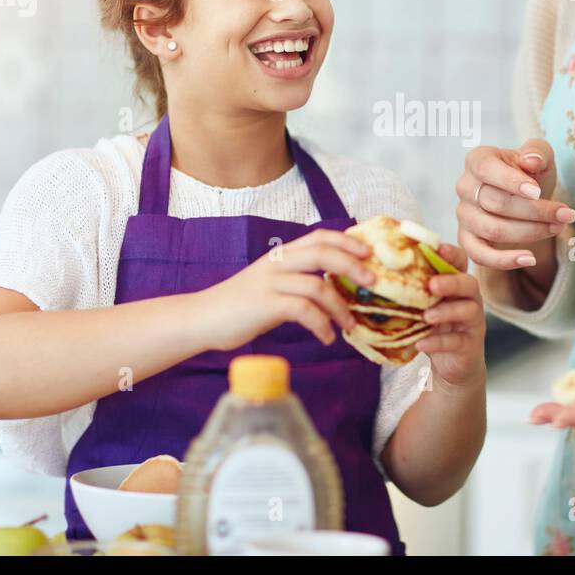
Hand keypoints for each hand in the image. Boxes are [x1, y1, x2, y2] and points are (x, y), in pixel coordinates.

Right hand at [199, 229, 376, 350]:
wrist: (202, 319)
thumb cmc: (240, 306)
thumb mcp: (271, 285)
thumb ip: (298, 281)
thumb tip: (336, 290)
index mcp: (281, 255)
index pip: (319, 237)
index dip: (347, 240)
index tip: (369, 251)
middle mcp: (277, 264)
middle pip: (323, 254)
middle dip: (352, 265)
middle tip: (372, 281)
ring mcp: (270, 283)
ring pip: (317, 285)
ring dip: (340, 307)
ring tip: (351, 324)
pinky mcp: (264, 305)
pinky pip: (303, 311)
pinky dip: (321, 324)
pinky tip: (327, 337)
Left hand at [413, 243, 486, 388]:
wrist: (450, 362)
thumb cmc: (432, 326)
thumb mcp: (421, 305)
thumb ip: (410, 290)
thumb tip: (373, 271)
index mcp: (456, 283)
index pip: (460, 261)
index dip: (451, 253)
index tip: (437, 248)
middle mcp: (469, 298)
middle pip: (469, 283)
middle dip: (452, 282)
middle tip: (432, 285)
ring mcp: (472, 322)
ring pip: (468, 310)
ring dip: (446, 312)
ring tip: (426, 317)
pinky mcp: (469, 344)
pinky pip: (456, 341)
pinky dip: (438, 342)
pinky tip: (421, 343)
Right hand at [455, 138, 574, 270]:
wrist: (523, 196)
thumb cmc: (529, 173)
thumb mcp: (539, 155)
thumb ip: (537, 151)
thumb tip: (531, 161)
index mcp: (477, 160)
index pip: (487, 170)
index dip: (511, 182)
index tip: (538, 192)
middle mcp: (465, 187)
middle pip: (497, 203)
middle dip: (535, 211)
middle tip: (566, 214)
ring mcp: (464, 215)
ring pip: (493, 229)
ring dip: (530, 232)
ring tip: (557, 228)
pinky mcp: (467, 239)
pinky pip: (480, 255)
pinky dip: (504, 260)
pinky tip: (530, 259)